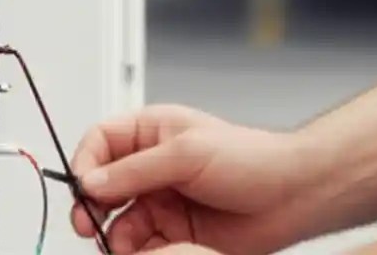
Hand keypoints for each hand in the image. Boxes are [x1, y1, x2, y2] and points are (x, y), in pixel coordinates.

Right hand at [69, 105, 310, 254]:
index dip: (85, 162)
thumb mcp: (189, 153)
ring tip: (122, 243)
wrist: (293, 197)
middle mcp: (152, 167)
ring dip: (113, 234)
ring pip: (117, 222)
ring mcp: (162, 202)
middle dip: (91, 205)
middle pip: (101, 186)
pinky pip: (141, 246)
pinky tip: (143, 252)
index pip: (100, 142)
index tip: (82, 186)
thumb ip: (136, 169)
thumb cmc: (253, 159)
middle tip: (88, 223)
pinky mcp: (174, 234)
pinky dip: (135, 252)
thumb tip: (92, 181)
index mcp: (153, 133)